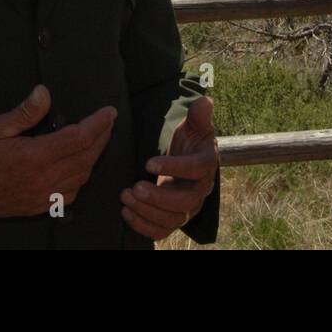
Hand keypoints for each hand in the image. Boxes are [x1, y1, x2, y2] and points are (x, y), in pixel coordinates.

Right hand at [0, 85, 115, 222]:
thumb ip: (24, 112)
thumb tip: (44, 92)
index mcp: (34, 157)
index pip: (79, 138)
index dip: (98, 123)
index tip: (109, 112)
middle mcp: (43, 179)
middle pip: (87, 157)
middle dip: (102, 137)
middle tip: (109, 121)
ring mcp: (43, 196)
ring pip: (82, 176)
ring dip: (95, 156)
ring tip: (99, 138)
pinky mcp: (40, 206)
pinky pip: (71, 193)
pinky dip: (82, 177)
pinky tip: (81, 165)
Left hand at [120, 95, 217, 240]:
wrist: (188, 161)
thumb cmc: (190, 141)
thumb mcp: (195, 125)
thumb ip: (199, 115)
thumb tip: (205, 101)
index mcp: (207, 165)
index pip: (195, 170)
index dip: (174, 168)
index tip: (148, 163)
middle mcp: (200, 190)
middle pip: (184, 202)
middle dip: (158, 197)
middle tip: (134, 187)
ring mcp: (188, 208)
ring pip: (172, 219)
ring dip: (147, 211)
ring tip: (125, 196)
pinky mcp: (174, 218)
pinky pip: (162, 231)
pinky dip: (144, 226)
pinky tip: (126, 212)